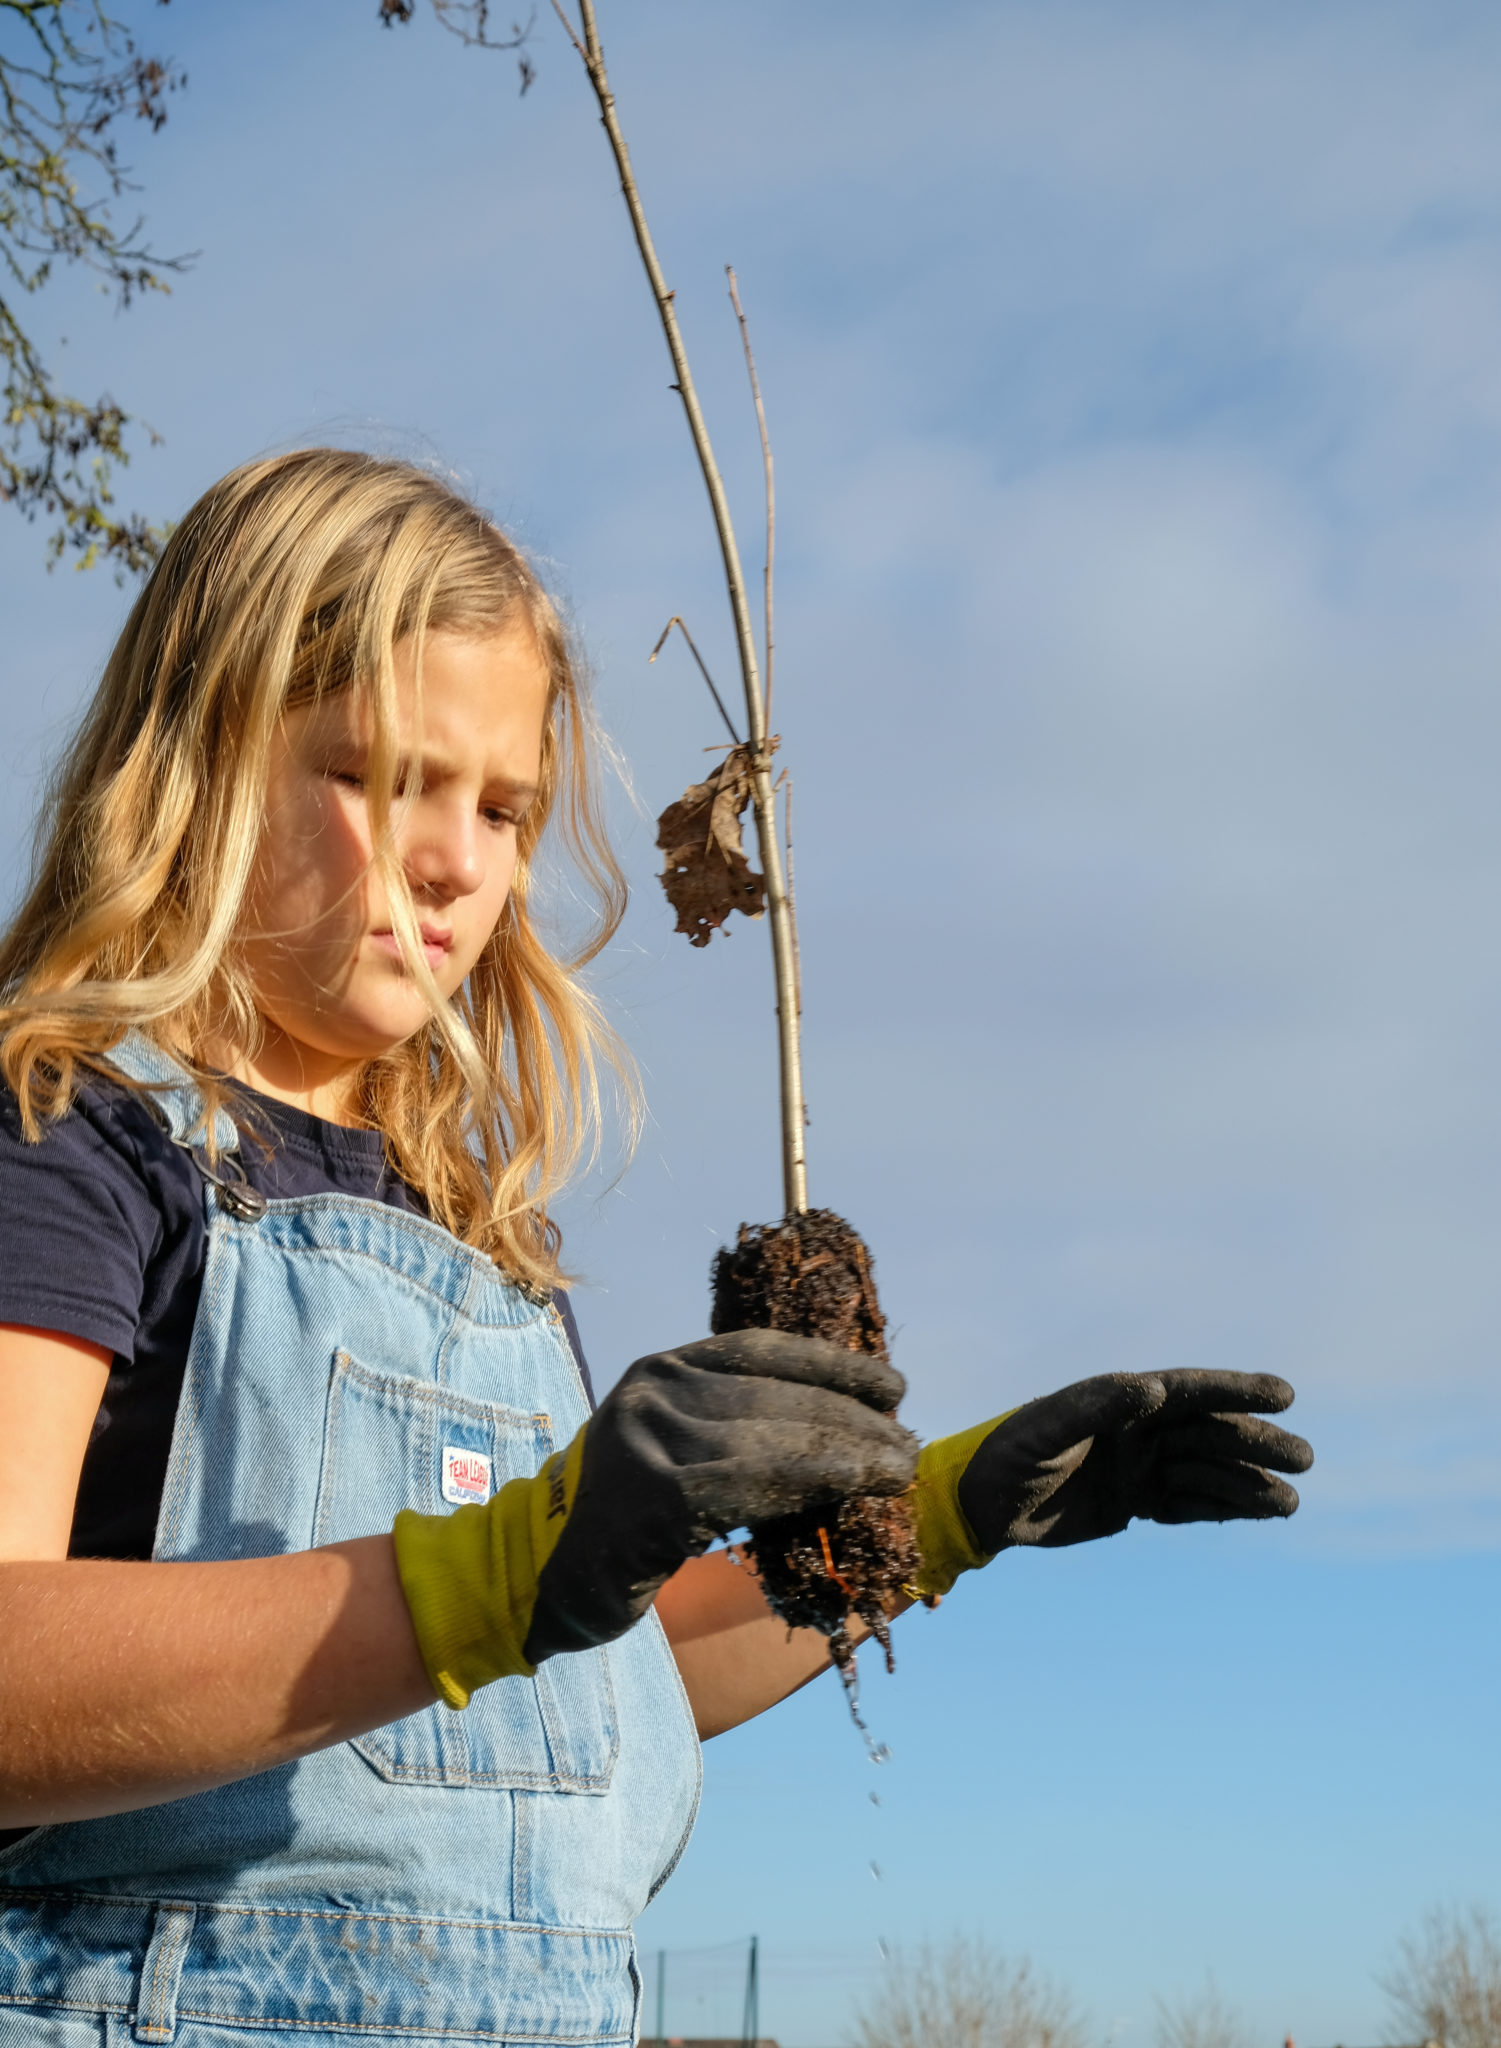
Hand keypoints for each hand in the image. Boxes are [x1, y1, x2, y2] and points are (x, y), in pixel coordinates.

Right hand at [393, 1329, 916, 1704]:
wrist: (537, 1576)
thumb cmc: (621, 1523)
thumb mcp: (674, 1449)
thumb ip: (733, 1429)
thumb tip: (837, 1429)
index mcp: (661, 1369)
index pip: (763, 1350)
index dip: (833, 1365)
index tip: (892, 1386)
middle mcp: (655, 1389)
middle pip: (777, 1393)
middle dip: (852, 1416)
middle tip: (908, 1442)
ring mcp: (651, 1435)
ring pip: (775, 1436)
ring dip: (849, 1453)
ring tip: (899, 1468)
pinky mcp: (657, 1490)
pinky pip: (754, 1481)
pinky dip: (813, 1483)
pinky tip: (854, 1491)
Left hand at [956, 1369, 1312, 1552]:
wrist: (981, 1503)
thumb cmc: (1008, 1454)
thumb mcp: (1047, 1427)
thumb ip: (1098, 1405)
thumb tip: (1155, 1386)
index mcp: (1121, 1400)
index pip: (1189, 1391)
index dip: (1236, 1390)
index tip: (1284, 1394)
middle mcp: (1137, 1428)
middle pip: (1209, 1432)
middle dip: (1256, 1442)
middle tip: (1305, 1457)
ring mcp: (1139, 1465)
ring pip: (1206, 1470)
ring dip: (1248, 1483)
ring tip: (1291, 1501)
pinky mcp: (1135, 1502)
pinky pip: (1189, 1503)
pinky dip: (1224, 1507)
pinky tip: (1261, 1511)